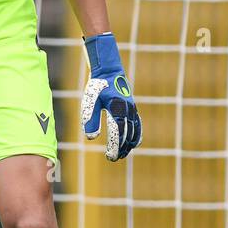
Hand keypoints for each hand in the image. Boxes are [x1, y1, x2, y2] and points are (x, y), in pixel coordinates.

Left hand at [80, 31, 140, 160]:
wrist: (109, 70)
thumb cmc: (97, 85)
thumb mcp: (89, 100)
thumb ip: (89, 118)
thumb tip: (91, 138)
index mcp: (117, 108)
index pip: (117, 132)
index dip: (115, 146)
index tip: (110, 156)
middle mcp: (127, 109)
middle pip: (127, 134)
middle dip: (121, 148)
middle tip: (114, 158)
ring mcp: (132, 108)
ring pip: (134, 130)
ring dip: (129, 144)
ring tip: (122, 154)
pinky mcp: (132, 107)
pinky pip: (138, 124)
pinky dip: (136, 134)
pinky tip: (133, 143)